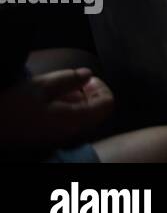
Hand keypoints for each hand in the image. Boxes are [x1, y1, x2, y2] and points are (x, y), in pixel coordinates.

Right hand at [0, 68, 114, 148]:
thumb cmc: (13, 106)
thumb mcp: (42, 86)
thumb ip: (70, 78)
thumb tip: (88, 74)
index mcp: (74, 120)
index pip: (107, 104)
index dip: (101, 87)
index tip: (85, 78)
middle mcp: (70, 132)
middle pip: (95, 111)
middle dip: (88, 92)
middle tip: (71, 80)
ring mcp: (58, 137)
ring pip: (80, 117)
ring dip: (75, 99)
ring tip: (57, 88)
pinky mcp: (46, 137)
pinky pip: (65, 122)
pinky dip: (63, 108)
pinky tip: (47, 99)